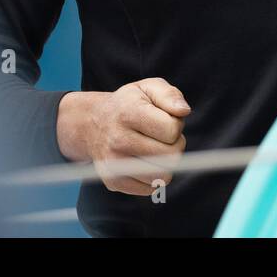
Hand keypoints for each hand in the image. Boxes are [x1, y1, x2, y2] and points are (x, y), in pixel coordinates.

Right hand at [57, 77, 189, 195]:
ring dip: (167, 163)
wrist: (93, 123)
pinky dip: (154, 176)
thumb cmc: (129, 104)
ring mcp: (114, 164)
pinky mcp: (113, 181)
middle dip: (176, 145)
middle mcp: (118, 140)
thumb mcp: (147, 88)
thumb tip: (183, 111)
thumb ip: (169, 95)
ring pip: (163, 175)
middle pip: (170, 156)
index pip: (171, 131)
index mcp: (128, 114)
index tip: (165, 119)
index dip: (176, 124)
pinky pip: (150, 188)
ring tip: (155, 148)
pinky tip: (145, 161)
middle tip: (164, 136)